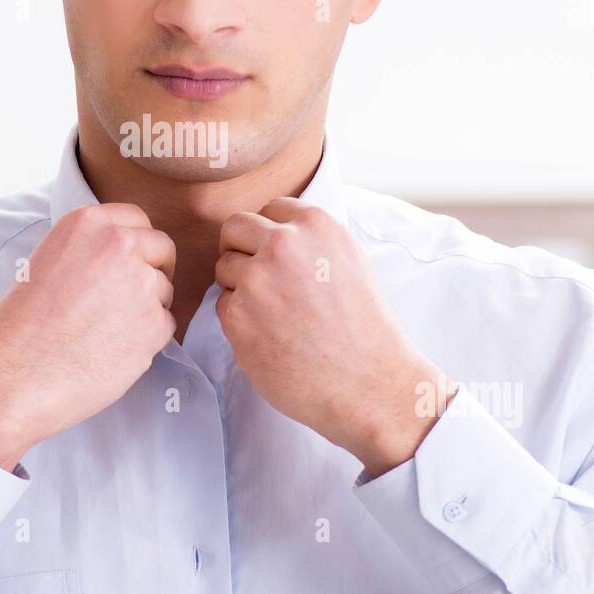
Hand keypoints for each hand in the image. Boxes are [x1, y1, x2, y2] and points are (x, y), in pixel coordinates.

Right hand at [0, 202, 175, 469]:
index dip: (137, 244)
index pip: (137, 219)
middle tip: (127, 299)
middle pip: (162, 249)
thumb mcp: (49, 261)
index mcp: (88, 223)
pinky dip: (147, 340)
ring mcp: (141, 283)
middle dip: (154, 270)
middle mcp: (119, 244)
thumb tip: (127, 256)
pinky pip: (165, 326)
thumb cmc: (21, 326)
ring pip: (165, 291)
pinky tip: (111, 351)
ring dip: (147, 309)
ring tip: (104, 332)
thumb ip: (91, 250)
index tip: (130, 262)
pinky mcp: (154, 324)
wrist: (12, 376)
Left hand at [214, 198, 454, 477]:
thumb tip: (267, 228)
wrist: (370, 384)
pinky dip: (239, 321)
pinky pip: (223, 305)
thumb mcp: (348, 260)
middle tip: (262, 283)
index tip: (283, 262)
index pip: (269, 209)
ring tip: (277, 316)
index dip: (271, 236)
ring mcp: (257, 279)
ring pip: (224, 267)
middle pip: (234, 228)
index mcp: (315, 225)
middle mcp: (283, 244)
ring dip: (240, 288)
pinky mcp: (238, 315)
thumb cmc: (361, 328)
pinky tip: (271, 338)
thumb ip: (308, 239)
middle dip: (242, 251)